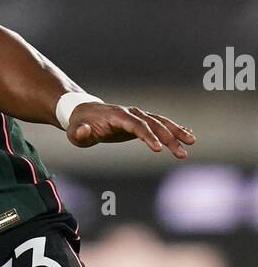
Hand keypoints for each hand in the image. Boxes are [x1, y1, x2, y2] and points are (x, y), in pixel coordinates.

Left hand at [67, 103, 195, 157]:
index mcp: (116, 116)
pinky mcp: (140, 121)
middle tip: (182, 153)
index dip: (148, 136)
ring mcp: (136, 115)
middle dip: (169, 138)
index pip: (136, 125)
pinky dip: (173, 128)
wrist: (83, 113)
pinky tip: (187, 134)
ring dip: (176, 132)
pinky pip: (159, 124)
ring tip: (192, 142)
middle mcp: (130, 113)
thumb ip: (80, 133)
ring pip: (160, 122)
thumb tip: (85, 131)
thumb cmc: (79, 125)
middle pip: (153, 124)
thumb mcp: (75, 132)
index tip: (159, 149)